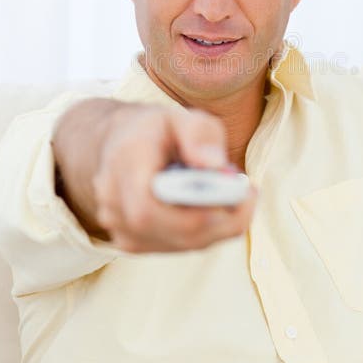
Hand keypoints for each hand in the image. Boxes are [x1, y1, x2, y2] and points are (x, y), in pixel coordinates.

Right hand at [91, 105, 256, 252]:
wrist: (120, 145)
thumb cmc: (157, 130)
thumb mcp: (182, 117)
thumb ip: (201, 135)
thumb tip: (217, 167)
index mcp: (124, 162)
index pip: (149, 207)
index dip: (196, 212)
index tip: (238, 194)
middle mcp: (113, 199)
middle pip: (171, 232)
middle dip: (221, 220)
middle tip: (250, 196)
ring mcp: (119, 226)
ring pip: (180, 243)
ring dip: (217, 226)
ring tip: (235, 197)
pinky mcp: (132, 242)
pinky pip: (178, 246)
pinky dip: (204, 231)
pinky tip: (214, 208)